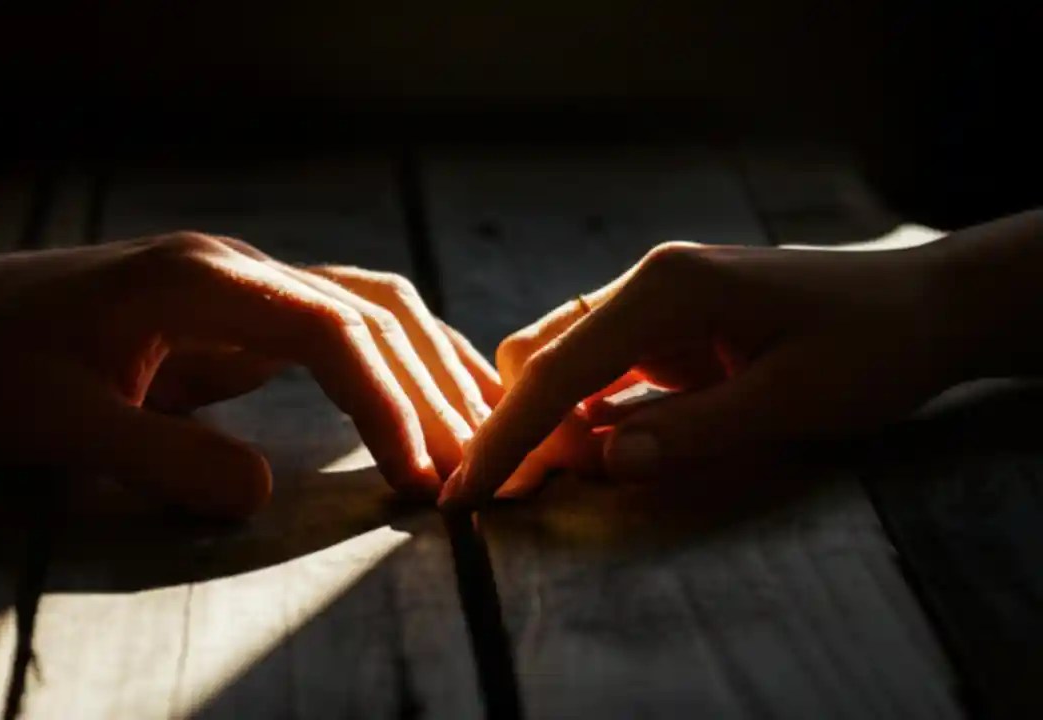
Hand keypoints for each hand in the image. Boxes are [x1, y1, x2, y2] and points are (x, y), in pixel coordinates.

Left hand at [0, 232, 500, 516]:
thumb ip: (160, 457)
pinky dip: (387, 366)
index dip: (388, 403)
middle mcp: (231, 269)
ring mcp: (234, 286)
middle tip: (480, 463)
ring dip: (423, 366)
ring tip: (476, 430)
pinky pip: (331, 329)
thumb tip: (260, 494)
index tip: (423, 473)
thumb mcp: (58, 423)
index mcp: (198, 281)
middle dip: (430, 385)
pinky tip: (414, 404)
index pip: (330, 330)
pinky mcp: (229, 314)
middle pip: (368, 308)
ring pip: (362, 307)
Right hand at [439, 234, 980, 508]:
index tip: (463, 492)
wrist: (928, 307)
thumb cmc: (873, 346)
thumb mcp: (792, 400)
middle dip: (527, 428)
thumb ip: (693, 430)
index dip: (506, 437)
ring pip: (567, 365)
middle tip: (532, 498)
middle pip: (542, 357)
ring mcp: (657, 305)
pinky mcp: (671, 330)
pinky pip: (606, 374)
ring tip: (588, 477)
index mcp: (666, 288)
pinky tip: (614, 451)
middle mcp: (647, 286)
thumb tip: (604, 462)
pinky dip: (595, 417)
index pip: (556, 369)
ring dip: (562, 426)